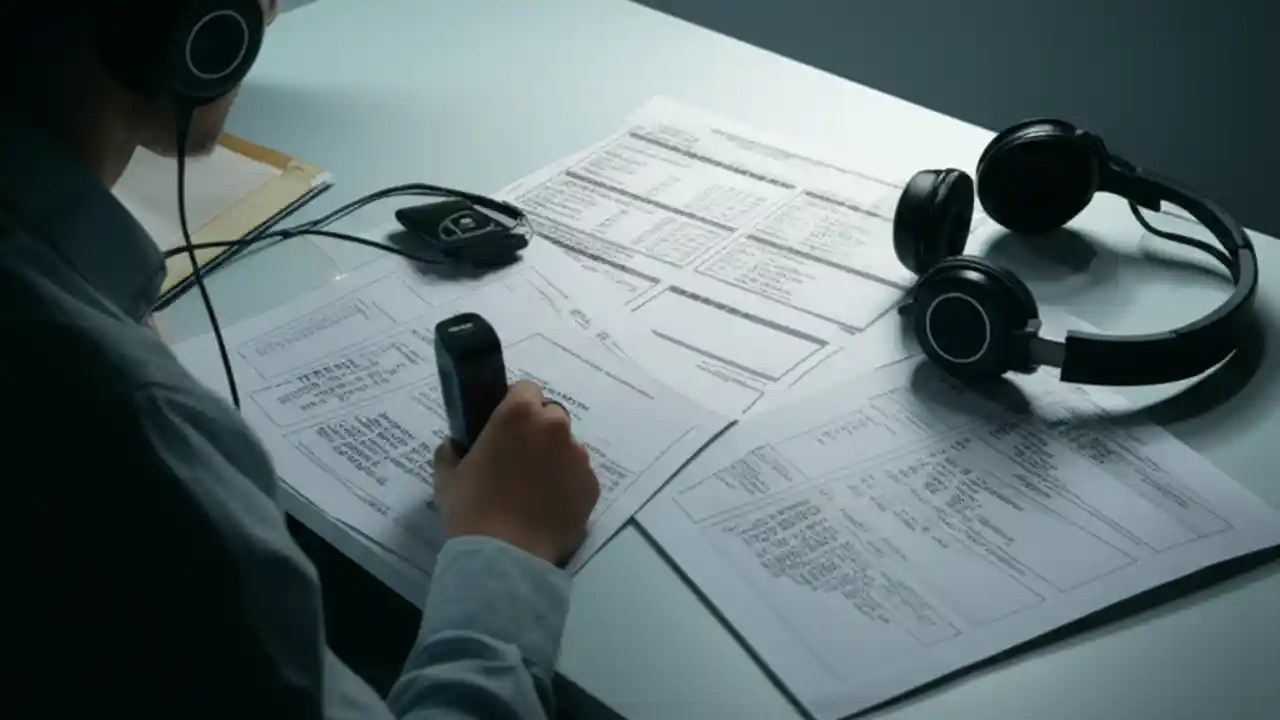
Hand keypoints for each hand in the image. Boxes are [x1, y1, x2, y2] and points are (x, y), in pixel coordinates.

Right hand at [433, 381, 600, 565]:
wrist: (505, 556)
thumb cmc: (471, 509)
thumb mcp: (447, 476)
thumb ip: (451, 451)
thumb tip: (455, 445)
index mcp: (518, 414)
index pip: (525, 389)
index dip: (515, 405)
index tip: (504, 427)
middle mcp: (554, 427)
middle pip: (551, 415)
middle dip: (538, 429)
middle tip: (519, 459)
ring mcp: (578, 456)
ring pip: (567, 446)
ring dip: (554, 457)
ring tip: (535, 488)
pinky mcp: (592, 485)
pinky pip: (579, 475)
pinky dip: (567, 484)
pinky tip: (549, 506)